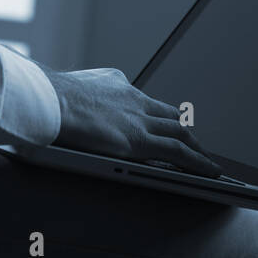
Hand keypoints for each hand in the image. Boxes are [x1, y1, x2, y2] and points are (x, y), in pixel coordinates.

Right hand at [38, 66, 221, 176]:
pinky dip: (200, 163)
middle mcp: (133, 97)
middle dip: (184, 129)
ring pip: (182, 132)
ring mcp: (140, 118)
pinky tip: (212, 173)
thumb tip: (57, 107)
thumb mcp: (63, 91)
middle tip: (194, 142)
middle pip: (170, 113)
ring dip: (198, 147)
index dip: (157, 113)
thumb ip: (72, 100)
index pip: (144, 99)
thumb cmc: (45, 99)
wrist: (48, 100)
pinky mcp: (141, 141)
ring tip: (208, 161)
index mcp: (115, 83)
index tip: (161, 120)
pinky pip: (181, 153)